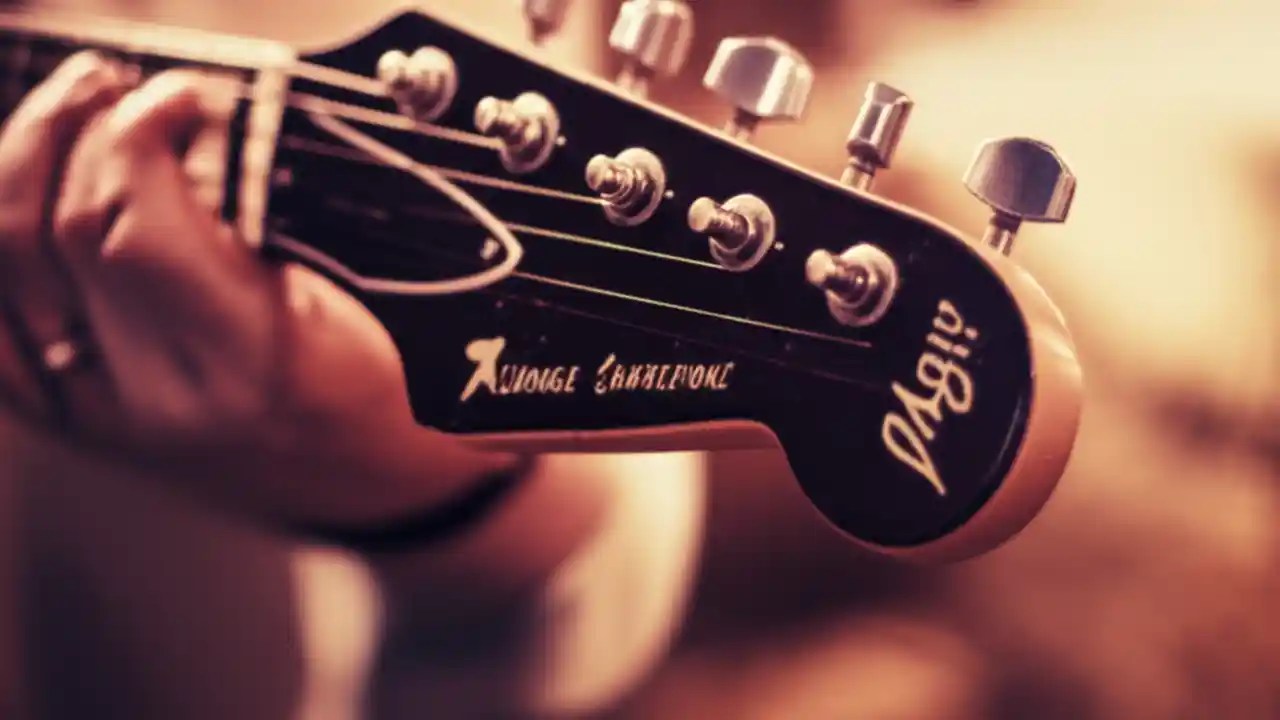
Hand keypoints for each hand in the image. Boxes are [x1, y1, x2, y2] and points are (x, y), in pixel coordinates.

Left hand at [0, 52, 518, 527]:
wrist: (378, 483)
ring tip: (73, 117)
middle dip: (74, 135)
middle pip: (59, 239)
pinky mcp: (77, 422)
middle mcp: (164, 403)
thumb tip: (188, 128)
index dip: (137, 138)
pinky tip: (28, 198)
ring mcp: (107, 418)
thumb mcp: (367, 295)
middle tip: (117, 89)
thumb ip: (268, 215)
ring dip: (24, 168)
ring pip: (6, 269)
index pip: (134, 235)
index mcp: (254, 367)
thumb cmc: (394, 388)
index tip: (181, 94)